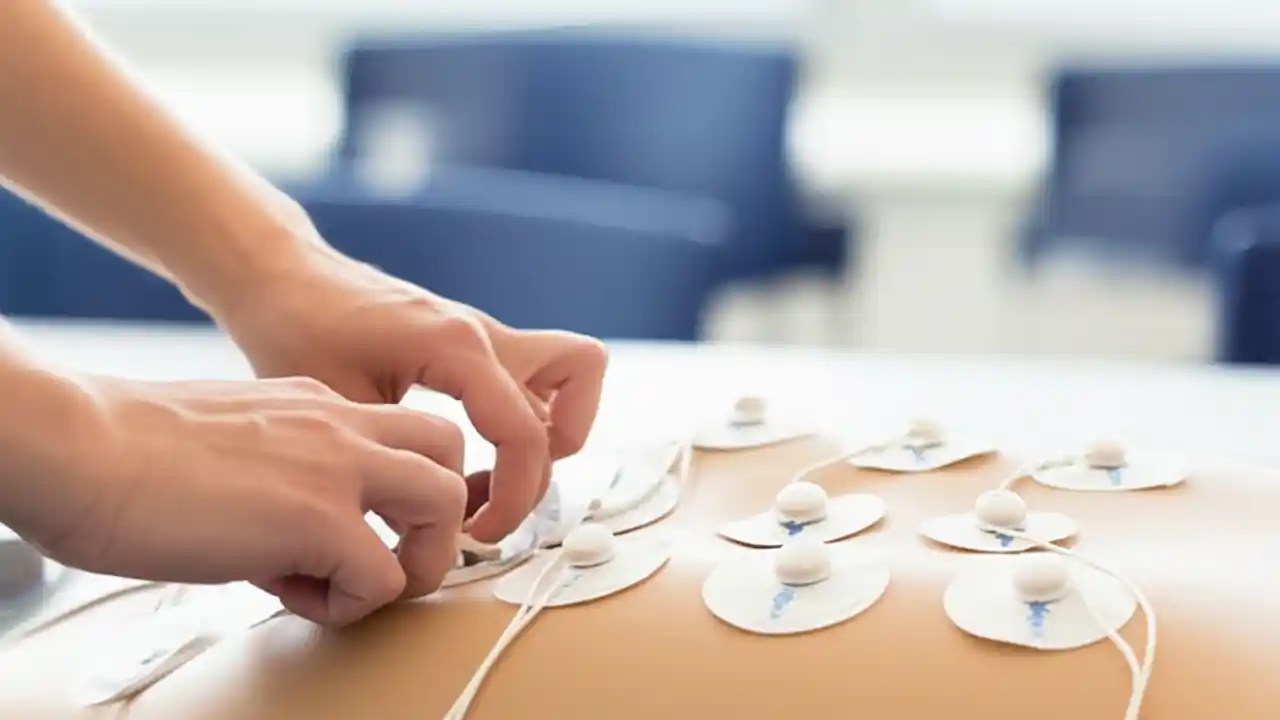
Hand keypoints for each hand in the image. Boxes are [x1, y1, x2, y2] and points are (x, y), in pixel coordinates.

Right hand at [1, 372, 467, 626]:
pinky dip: (353, 604)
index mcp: (319, 404)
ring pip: (447, 501)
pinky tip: (296, 596)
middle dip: (439, 513)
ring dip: (420, 558)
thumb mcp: (238, 440)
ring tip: (362, 584)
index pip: (405, 435)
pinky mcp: (317, 519)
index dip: (397, 490)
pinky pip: (382, 577)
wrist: (82, 450)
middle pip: (451, 451)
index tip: (353, 531)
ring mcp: (337, 466)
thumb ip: (286, 473)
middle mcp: (341, 424)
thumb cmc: (132, 452)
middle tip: (389, 554)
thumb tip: (299, 544)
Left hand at [212, 246, 608, 542]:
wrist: (282, 276)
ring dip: (550, 437)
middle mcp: (484, 335)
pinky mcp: (473, 343)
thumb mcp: (339, 405)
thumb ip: (392, 463)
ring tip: (496, 482)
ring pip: (570, 378)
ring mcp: (484, 336)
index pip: (526, 432)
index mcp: (456, 346)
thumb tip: (424, 529)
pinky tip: (475, 456)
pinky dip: (528, 419)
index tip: (477, 534)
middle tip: (482, 519)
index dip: (514, 496)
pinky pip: (534, 379)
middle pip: (563, 408)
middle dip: (533, 478)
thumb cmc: (298, 327)